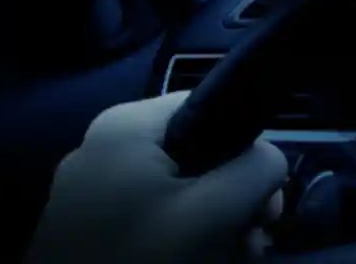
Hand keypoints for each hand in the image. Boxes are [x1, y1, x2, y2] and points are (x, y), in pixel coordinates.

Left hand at [26, 92, 286, 263]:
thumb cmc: (140, 259)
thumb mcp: (215, 212)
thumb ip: (258, 169)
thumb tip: (268, 160)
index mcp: (126, 125)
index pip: (212, 106)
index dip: (248, 149)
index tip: (263, 202)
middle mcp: (103, 146)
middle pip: (198, 154)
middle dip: (233, 198)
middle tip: (251, 238)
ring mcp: (90, 190)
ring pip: (178, 190)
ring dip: (214, 224)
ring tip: (228, 257)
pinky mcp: (87, 226)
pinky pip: (150, 215)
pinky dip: (180, 237)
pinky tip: (195, 261)